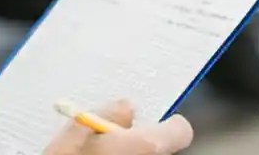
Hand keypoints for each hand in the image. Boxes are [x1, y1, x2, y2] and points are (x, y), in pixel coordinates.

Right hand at [44, 101, 193, 154]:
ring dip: (124, 152)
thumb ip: (108, 113)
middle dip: (137, 138)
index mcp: (146, 146)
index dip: (168, 122)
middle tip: (109, 133)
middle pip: (156, 146)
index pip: (180, 131)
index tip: (154, 118)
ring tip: (91, 149)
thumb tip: (126, 107)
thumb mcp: (78, 130)